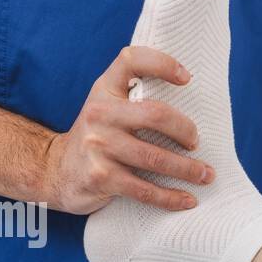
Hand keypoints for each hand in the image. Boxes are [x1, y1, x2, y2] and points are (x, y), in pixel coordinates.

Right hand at [42, 46, 215, 214]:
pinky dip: (171, 197)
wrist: (55, 170)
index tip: (187, 78)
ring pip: (155, 158)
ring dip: (187, 169)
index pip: (131, 61)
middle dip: (186, 131)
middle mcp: (99, 113)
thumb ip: (133, 98)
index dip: (162, 64)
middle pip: (155, 115)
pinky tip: (187, 200)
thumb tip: (190, 101)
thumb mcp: (106, 107)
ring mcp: (99, 146)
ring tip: (206, 175)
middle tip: (196, 143)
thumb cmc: (96, 136)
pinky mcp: (101, 178)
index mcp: (104, 90)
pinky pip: (145, 190)